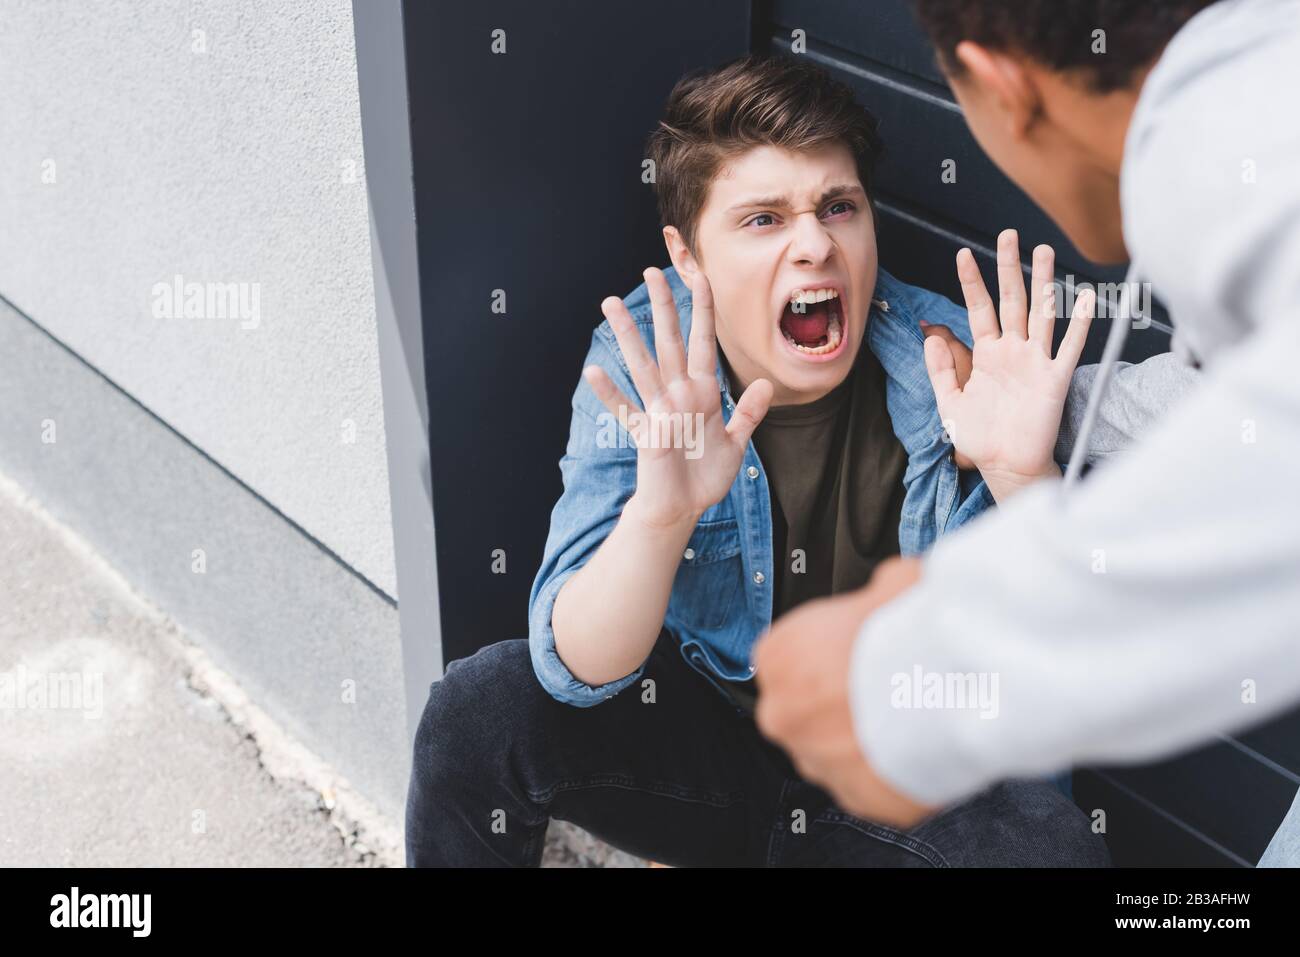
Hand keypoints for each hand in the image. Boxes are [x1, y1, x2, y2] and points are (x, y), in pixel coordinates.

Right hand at [584, 268, 772, 528]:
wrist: (681, 508)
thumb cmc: (705, 476)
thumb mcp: (736, 444)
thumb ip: (748, 413)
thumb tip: (764, 384)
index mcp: (703, 392)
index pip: (702, 342)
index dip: (702, 310)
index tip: (700, 276)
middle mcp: (679, 394)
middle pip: (670, 341)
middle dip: (663, 306)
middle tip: (651, 271)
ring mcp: (659, 411)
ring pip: (643, 364)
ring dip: (629, 335)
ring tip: (611, 303)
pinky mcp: (646, 434)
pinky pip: (626, 410)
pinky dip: (610, 393)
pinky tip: (593, 371)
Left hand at [752, 556, 935, 827]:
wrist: (950, 684)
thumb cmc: (913, 630)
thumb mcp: (893, 582)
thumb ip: (879, 591)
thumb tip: (896, 585)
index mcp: (778, 655)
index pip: (788, 661)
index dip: (829, 658)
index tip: (859, 658)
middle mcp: (784, 714)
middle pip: (806, 712)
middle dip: (841, 706)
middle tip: (888, 689)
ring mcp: (818, 762)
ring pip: (836, 754)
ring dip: (866, 741)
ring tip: (912, 717)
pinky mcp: (858, 798)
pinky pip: (873, 786)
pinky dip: (895, 770)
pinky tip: (922, 744)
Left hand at [924, 229, 1094, 501]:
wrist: (1006, 465)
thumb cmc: (980, 437)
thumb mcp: (949, 402)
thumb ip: (940, 369)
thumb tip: (930, 336)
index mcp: (987, 354)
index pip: (978, 309)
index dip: (971, 282)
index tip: (962, 254)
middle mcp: (1013, 351)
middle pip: (1012, 300)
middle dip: (1009, 268)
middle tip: (1009, 235)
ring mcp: (1035, 362)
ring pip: (1041, 313)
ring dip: (1044, 282)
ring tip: (1044, 250)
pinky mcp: (1054, 378)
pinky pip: (1068, 347)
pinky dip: (1078, 323)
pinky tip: (1083, 296)